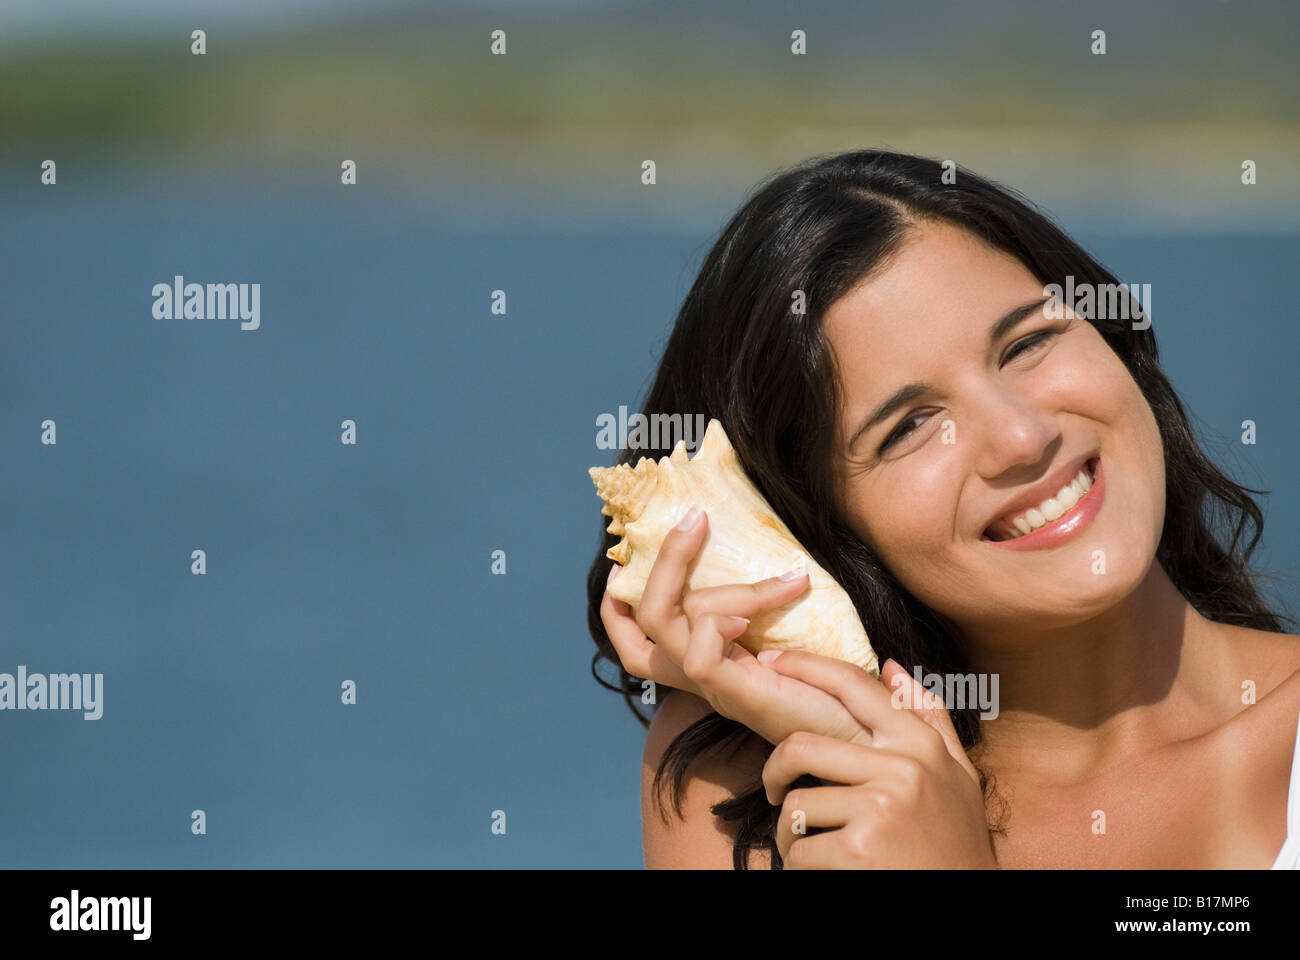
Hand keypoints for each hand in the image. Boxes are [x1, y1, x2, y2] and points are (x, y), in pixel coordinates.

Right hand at [598, 506, 872, 747]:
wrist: (867, 742)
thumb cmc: (841, 693)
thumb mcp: (795, 641)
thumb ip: (772, 611)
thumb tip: (779, 558)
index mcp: (709, 666)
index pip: (636, 645)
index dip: (617, 608)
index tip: (625, 562)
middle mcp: (702, 677)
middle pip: (641, 625)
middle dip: (661, 564)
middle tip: (695, 518)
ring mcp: (714, 687)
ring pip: (668, 622)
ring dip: (726, 587)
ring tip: (787, 581)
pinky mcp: (733, 694)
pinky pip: (699, 650)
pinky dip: (726, 617)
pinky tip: (771, 609)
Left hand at [762, 656, 997, 868]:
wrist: (973, 904)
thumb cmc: (956, 843)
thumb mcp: (958, 776)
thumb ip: (930, 719)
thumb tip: (892, 666)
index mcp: (920, 745)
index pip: (853, 685)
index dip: (805, 665)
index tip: (773, 662)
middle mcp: (902, 769)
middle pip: (800, 746)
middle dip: (774, 773)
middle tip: (775, 795)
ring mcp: (879, 808)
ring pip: (796, 805)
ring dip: (791, 834)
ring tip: (811, 847)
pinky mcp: (858, 850)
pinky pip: (800, 849)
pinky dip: (800, 865)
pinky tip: (822, 871)